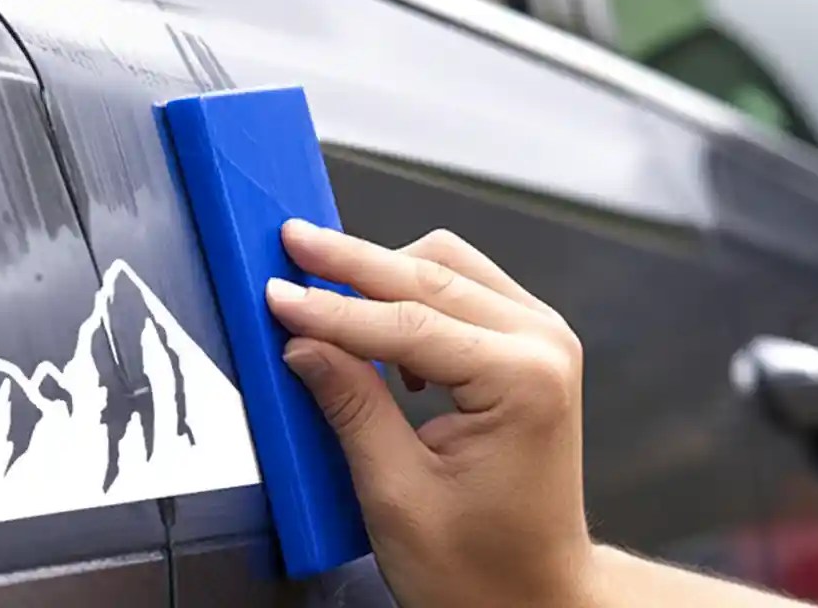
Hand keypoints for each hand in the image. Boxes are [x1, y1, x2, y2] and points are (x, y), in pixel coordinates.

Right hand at [266, 221, 590, 607]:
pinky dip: (408, 295)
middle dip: (350, 262)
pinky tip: (371, 328)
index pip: (405, 323)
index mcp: (520, 382)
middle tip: (292, 244)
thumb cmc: (483, 568)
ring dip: (379, 271)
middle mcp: (542, 346)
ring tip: (318, 285)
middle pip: (428, 271)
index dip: (329, 308)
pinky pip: (460, 290)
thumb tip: (302, 343)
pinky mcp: (526, 347)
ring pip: (446, 265)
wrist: (536, 595)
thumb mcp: (396, 494)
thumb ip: (350, 406)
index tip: (276, 293)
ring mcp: (540, 341)